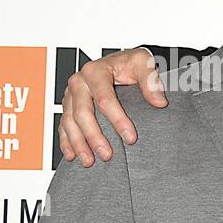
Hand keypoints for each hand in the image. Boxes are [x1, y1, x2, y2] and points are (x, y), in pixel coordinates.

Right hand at [60, 47, 167, 165]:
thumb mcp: (143, 62)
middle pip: (82, 113)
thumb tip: (159, 102)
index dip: (118, 120)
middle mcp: (79, 82)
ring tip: (90, 161)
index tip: (131, 137)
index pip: (105, 99)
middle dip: (94, 136)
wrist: (120, 61)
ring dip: (78, 143)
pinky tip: (72, 155)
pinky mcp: (69, 104)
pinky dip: (67, 141)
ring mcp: (71, 94)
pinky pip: (64, 124)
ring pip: (69, 121)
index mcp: (95, 71)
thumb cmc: (130, 62)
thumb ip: (151, 80)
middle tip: (108, 155)